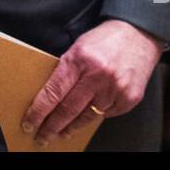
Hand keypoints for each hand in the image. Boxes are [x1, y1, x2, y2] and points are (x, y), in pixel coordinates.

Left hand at [21, 19, 163, 144]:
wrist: (139, 33)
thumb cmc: (106, 39)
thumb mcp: (78, 47)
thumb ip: (66, 69)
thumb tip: (51, 94)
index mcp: (80, 59)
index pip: (53, 92)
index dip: (39, 111)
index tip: (30, 123)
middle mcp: (98, 75)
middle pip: (69, 109)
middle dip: (52, 126)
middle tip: (42, 136)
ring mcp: (115, 88)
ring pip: (88, 117)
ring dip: (72, 126)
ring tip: (62, 132)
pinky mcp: (130, 97)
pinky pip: (107, 114)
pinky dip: (98, 115)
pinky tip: (91, 114)